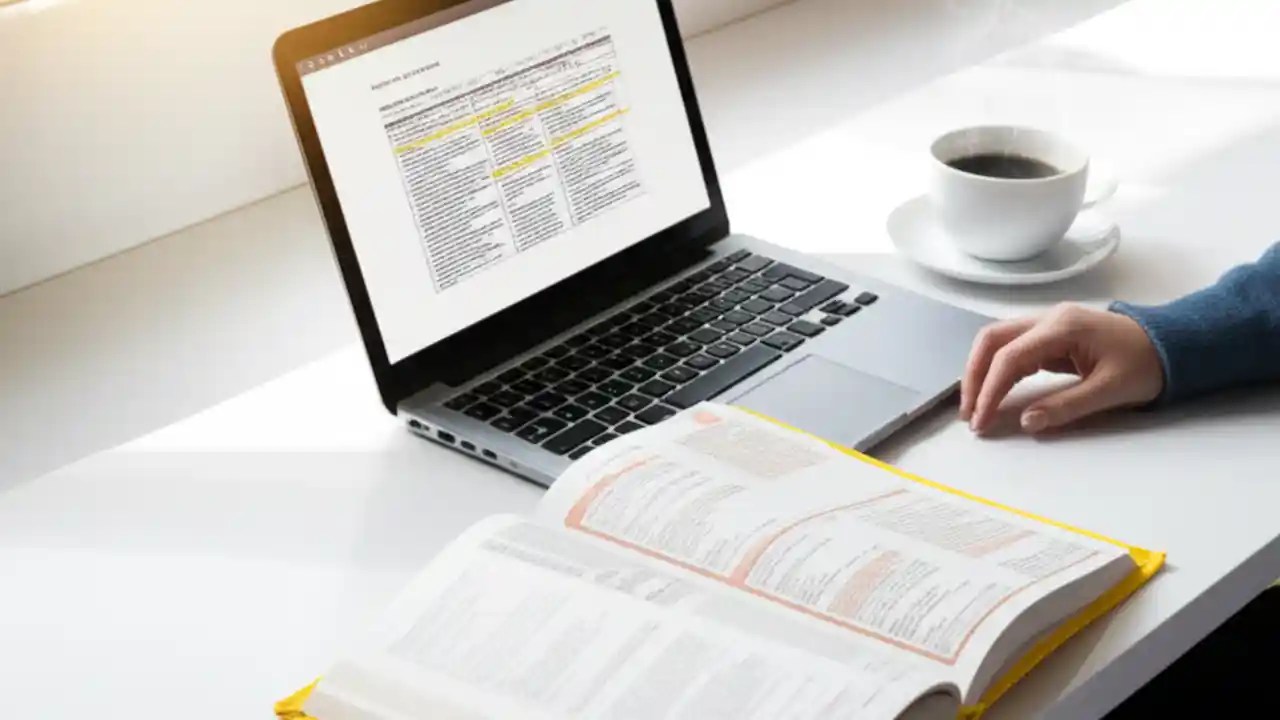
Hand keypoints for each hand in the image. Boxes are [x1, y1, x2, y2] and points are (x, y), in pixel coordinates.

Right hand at [960, 304, 1164, 434]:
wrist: (1173, 344)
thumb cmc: (1146, 365)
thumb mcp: (1110, 391)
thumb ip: (1066, 406)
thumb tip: (1027, 422)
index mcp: (1063, 327)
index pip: (1009, 357)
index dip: (989, 391)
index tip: (981, 421)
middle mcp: (1048, 318)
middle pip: (991, 340)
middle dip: (974, 377)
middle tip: (969, 413)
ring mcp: (1047, 323)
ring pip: (996, 340)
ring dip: (980, 371)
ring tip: (975, 406)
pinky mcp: (1049, 334)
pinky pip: (1011, 347)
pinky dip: (997, 369)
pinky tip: (994, 392)